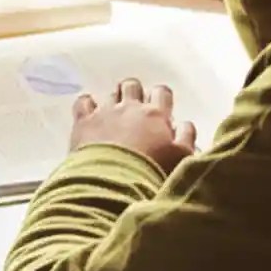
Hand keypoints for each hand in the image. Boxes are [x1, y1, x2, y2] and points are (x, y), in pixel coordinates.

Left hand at [70, 78, 197, 173]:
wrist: (113, 184)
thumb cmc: (152, 173)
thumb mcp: (181, 159)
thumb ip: (186, 138)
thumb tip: (185, 125)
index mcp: (156, 115)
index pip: (161, 92)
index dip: (160, 98)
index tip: (159, 111)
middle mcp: (130, 107)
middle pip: (132, 86)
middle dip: (134, 93)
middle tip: (135, 109)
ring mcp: (104, 112)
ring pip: (110, 94)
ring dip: (114, 100)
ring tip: (114, 115)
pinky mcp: (83, 122)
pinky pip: (83, 102)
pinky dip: (87, 104)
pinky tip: (89, 113)